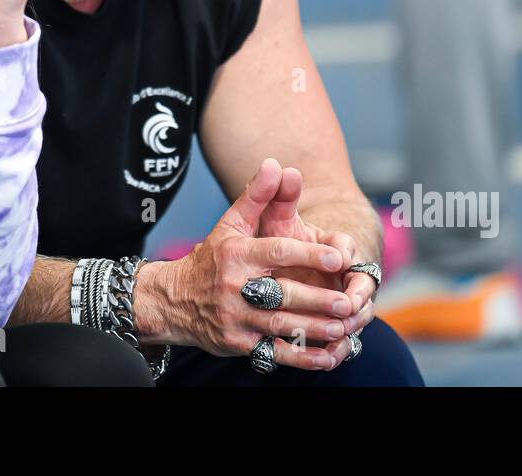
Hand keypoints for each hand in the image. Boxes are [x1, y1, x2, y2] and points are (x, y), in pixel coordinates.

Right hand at [137, 158, 352, 370]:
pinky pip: (274, 353)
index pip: (276, 252)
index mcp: (237, 254)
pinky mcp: (238, 344)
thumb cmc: (212, 259)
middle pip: (282, 294)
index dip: (308, 254)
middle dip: (317, 299)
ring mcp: (236, 318)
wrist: (173, 301)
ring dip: (313, 329)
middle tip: (348, 301)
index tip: (338, 258)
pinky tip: (327, 356)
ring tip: (343, 327)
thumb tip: (275, 164)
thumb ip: (257, 196)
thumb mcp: (230, 224)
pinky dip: (302, 357)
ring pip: (280, 326)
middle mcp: (235, 287)